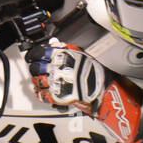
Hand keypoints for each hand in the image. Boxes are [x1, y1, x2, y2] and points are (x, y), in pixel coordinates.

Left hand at [24, 41, 142, 142]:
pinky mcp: (59, 96)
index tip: (33, 56)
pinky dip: (43, 96)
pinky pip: (43, 95)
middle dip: (35, 69)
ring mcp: (59, 81)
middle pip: (37, 66)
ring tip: (40, 83)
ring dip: (37, 83)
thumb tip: (57, 46)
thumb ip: (71, 53)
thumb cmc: (102, 77)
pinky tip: (45, 95)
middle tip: (37, 70)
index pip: (42, 50)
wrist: (109, 94)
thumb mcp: (86, 58)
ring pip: (38, 80)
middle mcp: (61, 66)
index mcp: (68, 54)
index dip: (35, 54)